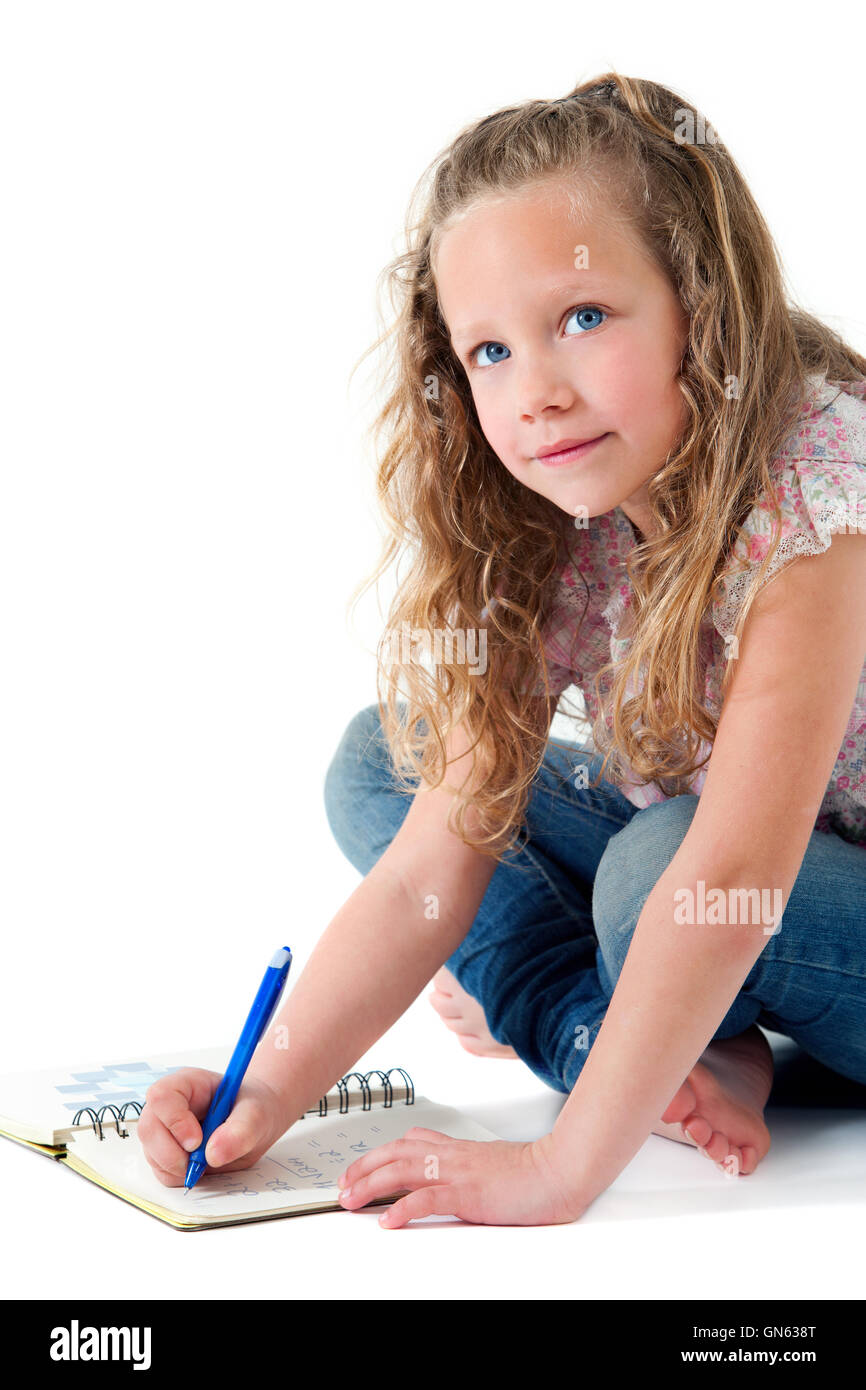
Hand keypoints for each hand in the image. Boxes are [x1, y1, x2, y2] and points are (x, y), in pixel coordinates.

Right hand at [137, 1067, 288, 1185]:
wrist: (254, 1123)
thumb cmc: (253, 1109)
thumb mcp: (256, 1115)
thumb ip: (240, 1131)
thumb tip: (214, 1155)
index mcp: (187, 1084)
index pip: (162, 1096)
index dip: (174, 1121)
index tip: (197, 1142)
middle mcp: (169, 1106)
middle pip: (149, 1128)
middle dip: (171, 1153)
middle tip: (200, 1163)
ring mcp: (164, 1130)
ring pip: (151, 1153)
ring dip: (176, 1167)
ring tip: (206, 1163)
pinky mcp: (167, 1152)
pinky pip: (161, 1171)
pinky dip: (179, 1177)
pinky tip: (201, 1168)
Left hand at [336, 1126, 585, 1227]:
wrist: (558, 1170)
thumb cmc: (528, 1172)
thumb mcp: (486, 1162)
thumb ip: (460, 1163)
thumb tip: (438, 1170)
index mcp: (455, 1148)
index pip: (406, 1143)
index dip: (376, 1155)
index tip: (357, 1170)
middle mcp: (451, 1155)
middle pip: (394, 1154)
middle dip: (362, 1169)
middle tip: (342, 1187)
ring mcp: (458, 1173)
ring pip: (402, 1171)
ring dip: (370, 1185)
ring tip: (350, 1200)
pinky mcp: (469, 1193)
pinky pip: (428, 1198)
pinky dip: (403, 1208)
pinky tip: (388, 1219)